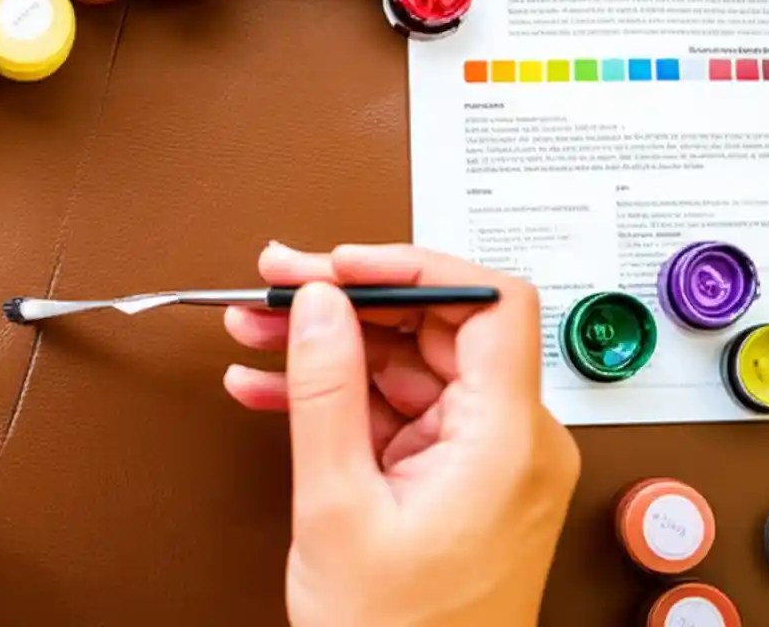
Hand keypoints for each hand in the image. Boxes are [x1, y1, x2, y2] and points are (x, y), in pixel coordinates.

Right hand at [224, 243, 579, 626]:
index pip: (489, 306)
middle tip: (278, 287)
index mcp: (506, 442)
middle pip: (436, 329)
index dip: (414, 267)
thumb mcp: (338, 505)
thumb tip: (322, 305)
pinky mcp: (458, 476)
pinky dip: (340, 398)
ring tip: (257, 332)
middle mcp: (512, 442)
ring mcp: (485, 459)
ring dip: (330, 348)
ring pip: (407, 367)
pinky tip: (273, 388)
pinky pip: (399, 413)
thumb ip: (326, 393)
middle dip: (347, 302)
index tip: (343, 263)